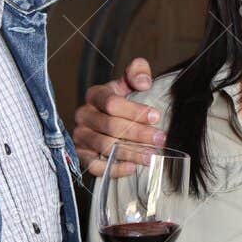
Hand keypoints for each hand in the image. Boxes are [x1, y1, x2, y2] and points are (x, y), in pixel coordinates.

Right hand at [73, 58, 160, 175]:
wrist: (107, 119)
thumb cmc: (122, 101)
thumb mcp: (129, 83)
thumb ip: (137, 73)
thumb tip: (144, 82)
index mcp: (95, 95)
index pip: (112, 103)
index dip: (135, 111)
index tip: (156, 117)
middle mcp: (84, 115)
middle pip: (111, 126)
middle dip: (138, 134)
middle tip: (160, 139)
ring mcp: (81, 136)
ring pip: (105, 146)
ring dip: (131, 152)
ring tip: (152, 156)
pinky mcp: (82, 155)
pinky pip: (95, 166)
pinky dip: (114, 169)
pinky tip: (132, 168)